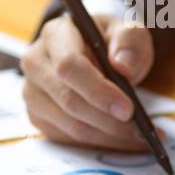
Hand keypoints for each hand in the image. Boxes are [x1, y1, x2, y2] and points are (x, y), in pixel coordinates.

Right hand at [20, 13, 155, 148]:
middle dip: (109, 121)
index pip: (69, 66)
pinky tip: (123, 140)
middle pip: (69, 101)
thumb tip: (123, 67)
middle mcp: (35, 63)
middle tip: (141, 131)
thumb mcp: (127, 31)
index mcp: (55, 34)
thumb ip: (130, 42)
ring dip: (109, 137)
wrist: (92, 52)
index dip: (98, 91)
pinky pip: (69, 139)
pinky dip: (100, 143)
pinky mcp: (38, 116)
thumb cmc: (109, 42)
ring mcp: (32, 92)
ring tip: (140, 137)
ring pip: (70, 126)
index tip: (128, 109)